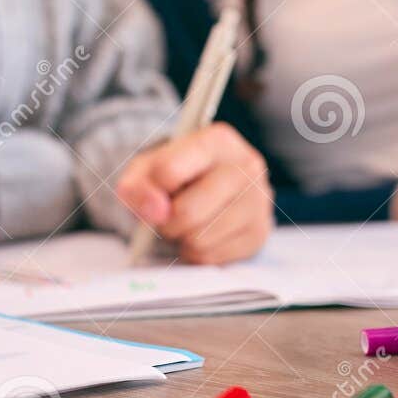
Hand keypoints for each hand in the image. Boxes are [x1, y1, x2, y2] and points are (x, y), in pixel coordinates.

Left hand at [116, 123, 273, 263]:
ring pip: (200, 239)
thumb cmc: (175, 174)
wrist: (207, 186)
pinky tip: (202, 235)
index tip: (151, 195)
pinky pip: (213, 257)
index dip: (149, 192)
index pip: (168, 172)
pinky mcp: (260, 233)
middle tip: (165, 217)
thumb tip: (154, 211)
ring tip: (186, 224)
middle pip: (187, 212)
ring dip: (182, 239)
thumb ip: (137, 185)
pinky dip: (197, 253)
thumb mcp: (146, 170)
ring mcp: (259, 202)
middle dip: (166, 222)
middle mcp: (247, 166)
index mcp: (218, 140)